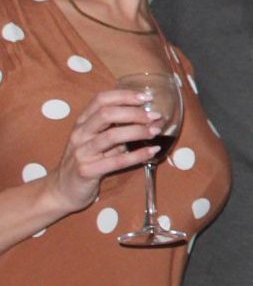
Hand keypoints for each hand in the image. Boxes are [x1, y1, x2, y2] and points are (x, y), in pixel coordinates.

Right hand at [44, 89, 166, 214]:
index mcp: (83, 122)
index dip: (124, 96)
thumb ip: (119, 130)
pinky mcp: (87, 170)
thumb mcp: (100, 142)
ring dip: (138, 131)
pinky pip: (116, 161)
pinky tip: (152, 151)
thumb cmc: (88, 161)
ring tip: (156, 131)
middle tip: (155, 117)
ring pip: (111, 136)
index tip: (147, 97)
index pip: (101, 100)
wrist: (64, 189)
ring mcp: (82, 152)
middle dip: (134, 113)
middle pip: (107, 114)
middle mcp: (80, 134)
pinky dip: (137, 155)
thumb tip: (151, 121)